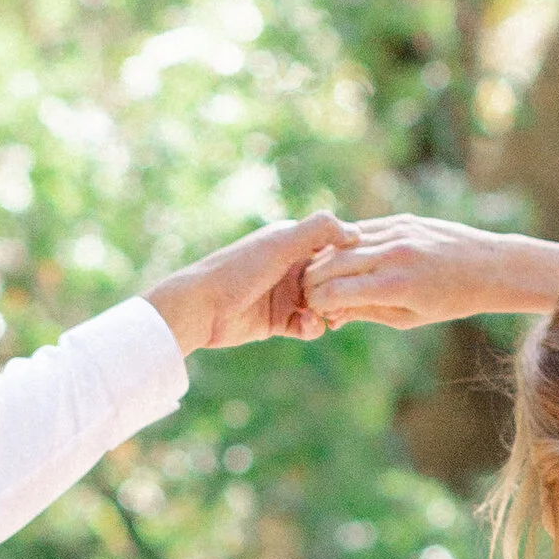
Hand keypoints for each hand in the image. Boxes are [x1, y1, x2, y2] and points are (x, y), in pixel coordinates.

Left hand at [145, 213, 354, 356]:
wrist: (201, 308)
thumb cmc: (239, 269)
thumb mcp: (281, 244)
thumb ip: (319, 231)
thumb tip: (356, 231)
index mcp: (292, 241)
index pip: (333, 247)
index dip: (348, 260)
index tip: (357, 273)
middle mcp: (290, 266)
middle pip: (331, 278)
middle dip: (340, 291)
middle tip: (344, 302)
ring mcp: (284, 295)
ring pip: (322, 304)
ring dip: (329, 311)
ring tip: (326, 317)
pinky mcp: (277, 321)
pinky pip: (307, 325)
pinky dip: (312, 327)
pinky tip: (307, 325)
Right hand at [298, 215, 549, 333]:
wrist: (490, 266)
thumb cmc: (452, 302)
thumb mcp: (409, 319)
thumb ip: (367, 313)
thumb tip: (332, 314)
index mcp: (395, 286)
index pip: (335, 292)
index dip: (317, 303)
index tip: (315, 311)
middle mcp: (394, 255)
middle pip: (331, 265)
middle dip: (312, 281)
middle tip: (308, 295)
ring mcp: (398, 232)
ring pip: (342, 245)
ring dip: (325, 262)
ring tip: (322, 279)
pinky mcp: (402, 219)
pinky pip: (361, 231)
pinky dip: (346, 246)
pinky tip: (343, 260)